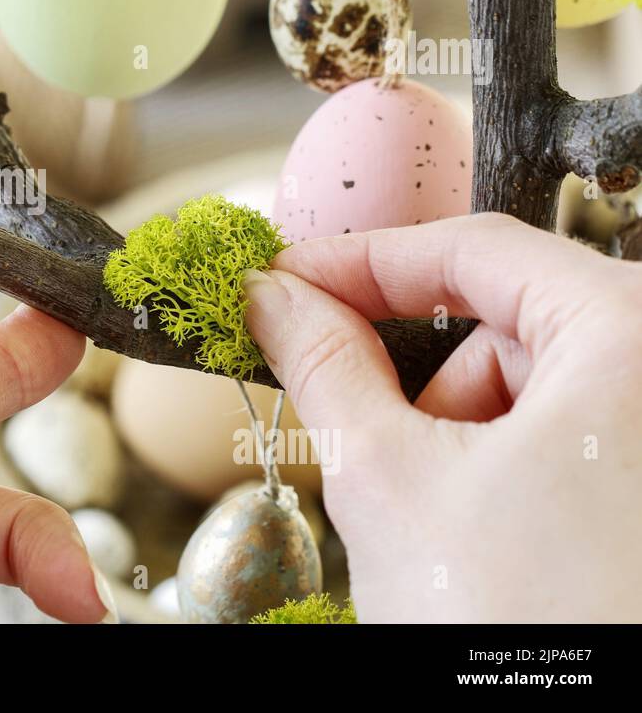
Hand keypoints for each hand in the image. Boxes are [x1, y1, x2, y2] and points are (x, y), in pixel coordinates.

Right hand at [243, 212, 641, 621]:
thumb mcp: (389, 478)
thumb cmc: (523, 629)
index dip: (361, 261)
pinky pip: (571, 433)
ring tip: (435, 514)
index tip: (289, 279)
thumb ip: (323, 364)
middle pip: (505, 321)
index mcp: (631, 336)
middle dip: (417, 374)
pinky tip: (481, 532)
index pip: (471, 250)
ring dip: (459, 429)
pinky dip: (504, 462)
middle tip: (356, 426)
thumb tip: (275, 300)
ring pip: (534, 384)